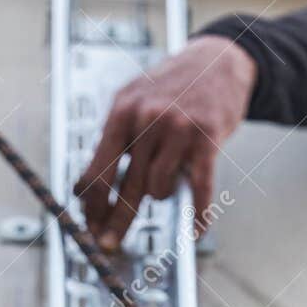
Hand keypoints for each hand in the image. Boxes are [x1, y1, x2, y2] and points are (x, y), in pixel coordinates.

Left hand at [75, 35, 255, 250]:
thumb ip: (116, 139)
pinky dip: (199, 213)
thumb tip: (89, 186)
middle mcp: (146, 119)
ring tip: (170, 181)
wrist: (218, 61)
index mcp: (122, 111)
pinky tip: (197, 230)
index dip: (92, 203)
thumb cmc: (174, 87)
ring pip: (159, 187)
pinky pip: (200, 187)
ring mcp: (177, 128)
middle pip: (125, 186)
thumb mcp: (135, 101)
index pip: (99, 168)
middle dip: (115, 221)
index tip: (89, 224)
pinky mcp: (207, 138)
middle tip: (107, 245)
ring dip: (163, 195)